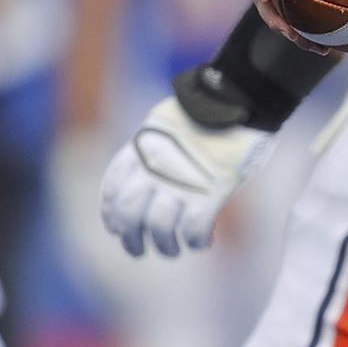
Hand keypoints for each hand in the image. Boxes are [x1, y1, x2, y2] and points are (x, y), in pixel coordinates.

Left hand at [101, 95, 272, 257]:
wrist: (236, 96)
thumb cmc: (207, 108)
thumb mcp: (163, 123)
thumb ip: (152, 150)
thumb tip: (150, 172)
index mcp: (140, 150)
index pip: (112, 191)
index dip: (111, 216)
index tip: (116, 229)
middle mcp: (154, 169)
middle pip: (130, 216)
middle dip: (131, 240)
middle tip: (139, 250)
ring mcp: (181, 182)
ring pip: (159, 229)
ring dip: (165, 247)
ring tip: (172, 250)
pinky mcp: (209, 193)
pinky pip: (195, 230)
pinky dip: (197, 242)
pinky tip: (203, 242)